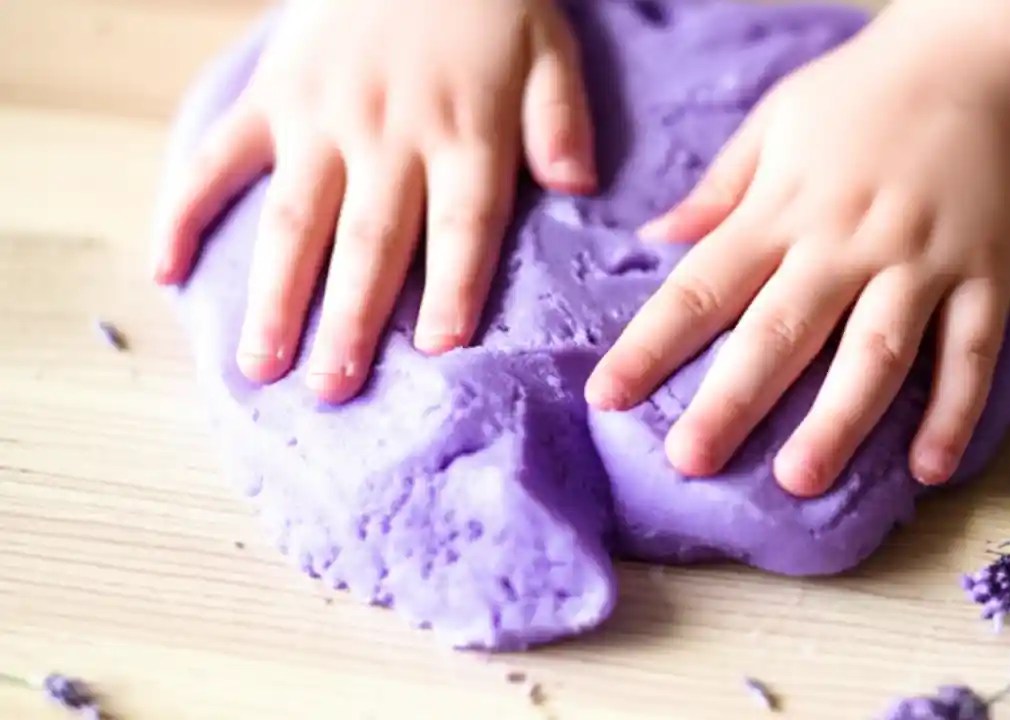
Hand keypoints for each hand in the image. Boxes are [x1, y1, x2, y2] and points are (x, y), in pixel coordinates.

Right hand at [153, 0, 594, 402]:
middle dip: (351, 320)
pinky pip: (218, 157)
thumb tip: (576, 187)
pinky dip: (185, 210)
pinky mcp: (270, 96)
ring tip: (260, 365)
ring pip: (293, 218)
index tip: (439, 350)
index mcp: (464, 130)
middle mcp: (387, 134)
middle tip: (332, 390)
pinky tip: (166, 272)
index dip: (453, 286)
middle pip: (371, 240)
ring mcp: (319, 117)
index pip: (463, 223)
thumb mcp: (547, 47)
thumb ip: (560, 120)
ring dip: (275, 295)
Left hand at [585, 13, 1009, 495]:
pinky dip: (954, 411)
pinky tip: (930, 470)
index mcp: (783, 207)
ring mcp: (921, 259)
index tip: (606, 398)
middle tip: (688, 461)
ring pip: (875, 351)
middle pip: (780, 331)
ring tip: (799, 482)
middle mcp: (846, 240)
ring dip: (839, 421)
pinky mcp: (986, 273)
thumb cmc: (868, 90)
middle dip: (731, 400)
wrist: (985, 54)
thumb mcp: (776, 120)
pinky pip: (972, 350)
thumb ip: (720, 189)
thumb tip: (656, 238)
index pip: (702, 287)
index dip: (650, 345)